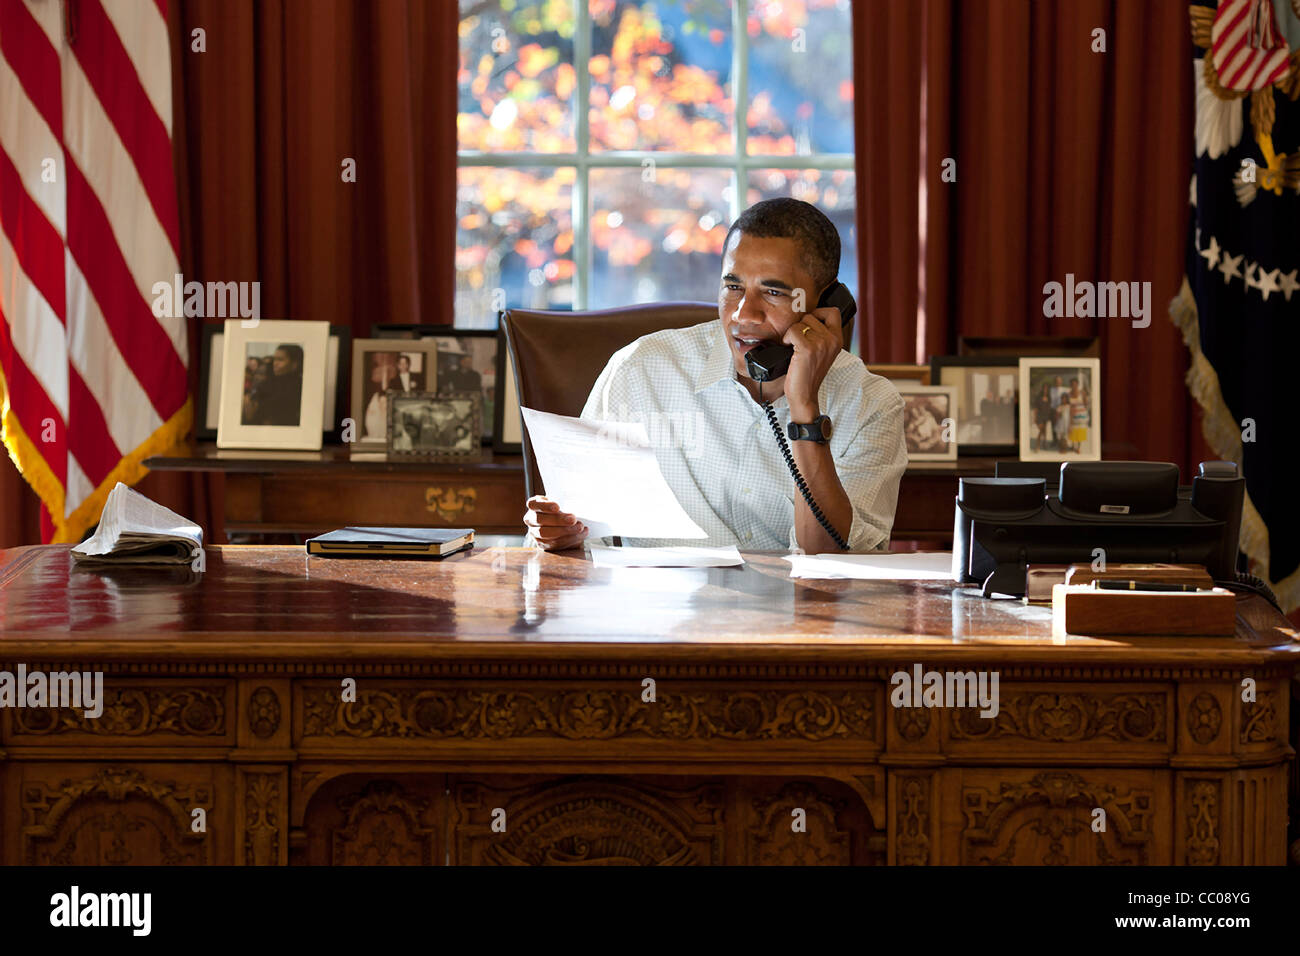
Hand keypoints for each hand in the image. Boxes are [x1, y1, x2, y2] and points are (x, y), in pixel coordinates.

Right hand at [522, 495, 588, 550]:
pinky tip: (581, 534)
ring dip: (565, 531)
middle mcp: (531, 519)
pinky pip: (555, 543)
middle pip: (540, 520)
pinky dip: (570, 539)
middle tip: (572, 519)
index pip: (533, 504)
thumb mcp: (562, 503)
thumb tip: (580, 502)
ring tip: (579, 527)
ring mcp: (535, 533)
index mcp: (533, 506)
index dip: (544, 506)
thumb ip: (566, 502)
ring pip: (545, 533)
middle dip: (558, 520)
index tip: (557, 507)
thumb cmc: (563, 510)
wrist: (563, 526)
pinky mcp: (543, 544)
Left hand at [781, 304, 841, 419]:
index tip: (809, 325)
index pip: (833, 311)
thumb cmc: (809, 374)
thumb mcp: (822, 352)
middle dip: (801, 326)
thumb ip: (822, 335)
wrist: (805, 394)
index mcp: (838, 339)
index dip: (818, 313)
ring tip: (794, 346)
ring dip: (793, 333)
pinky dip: (787, 338)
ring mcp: (822, 343)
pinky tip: (789, 348)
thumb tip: (808, 317)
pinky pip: (793, 331)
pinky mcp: (808, 349)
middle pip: (812, 316)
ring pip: (801, 323)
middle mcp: (833, 340)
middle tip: (798, 341)